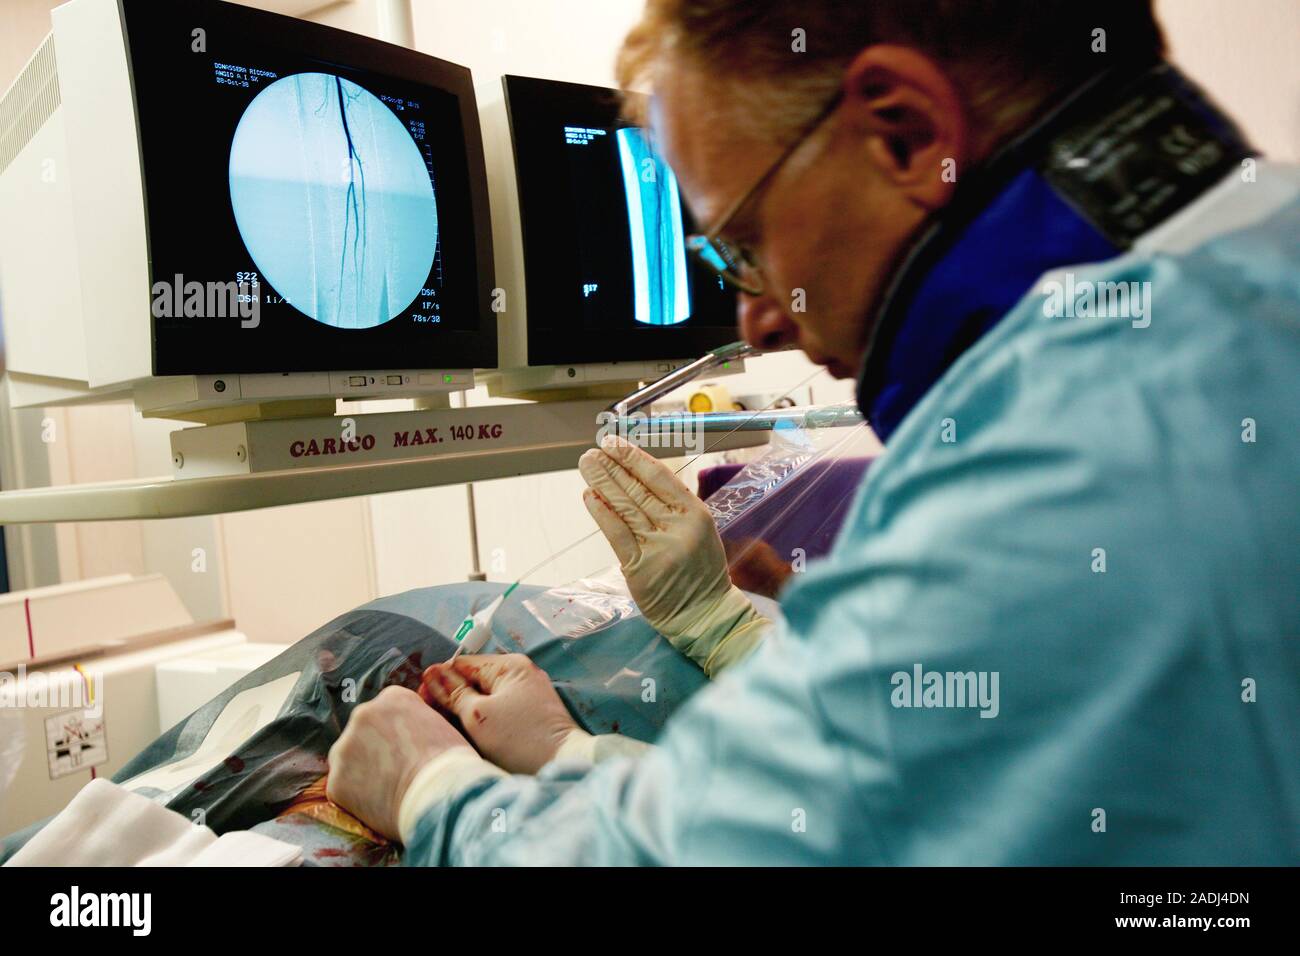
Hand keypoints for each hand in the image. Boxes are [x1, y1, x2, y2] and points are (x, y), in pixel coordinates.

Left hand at [326, 685, 471, 839]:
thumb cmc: (452, 763)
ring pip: (350, 760)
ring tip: (388, 791)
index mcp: (392, 697)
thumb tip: (414, 729)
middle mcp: (362, 714)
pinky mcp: (335, 781)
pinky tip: (379, 805)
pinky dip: (357, 798)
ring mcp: (344, 748)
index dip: (399, 731)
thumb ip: (419, 720)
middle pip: (364, 731)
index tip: (408, 749)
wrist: (440, 795)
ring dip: (363, 772)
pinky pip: (344, 789)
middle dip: (375, 748)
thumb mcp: (442, 725)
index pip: (388, 710)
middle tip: (397, 771)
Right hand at [420, 654, 578, 773]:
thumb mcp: (477, 715)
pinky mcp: (533, 711)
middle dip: (451, 693)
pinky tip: (471, 731)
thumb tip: (433, 673)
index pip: (462, 663)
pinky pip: (500, 706)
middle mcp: (521, 672)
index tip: (420, 699)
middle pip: (474, 677)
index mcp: (509, 665)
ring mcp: (529, 691)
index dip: (439, 679)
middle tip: (430, 715)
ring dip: (466, 707)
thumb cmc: (519, 740)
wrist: (563, 765)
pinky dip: (483, 715)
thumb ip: (453, 692)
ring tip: (447, 725)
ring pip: (486, 693)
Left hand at [578, 435, 768, 675]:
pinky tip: (589, 497)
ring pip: (625, 506)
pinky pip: (616, 534)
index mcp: (695, 513)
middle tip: (593, 452)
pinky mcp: (640, 567)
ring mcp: (659, 547)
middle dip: (612, 466)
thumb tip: (637, 477)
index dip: (634, 457)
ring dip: (602, 483)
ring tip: (587, 465)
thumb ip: (673, 507)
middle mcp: (678, 527)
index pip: (660, 476)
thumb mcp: (698, 531)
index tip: (615, 444)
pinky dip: (601, 513)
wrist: (704, 614)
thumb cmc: (699, 572)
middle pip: (638, 488)